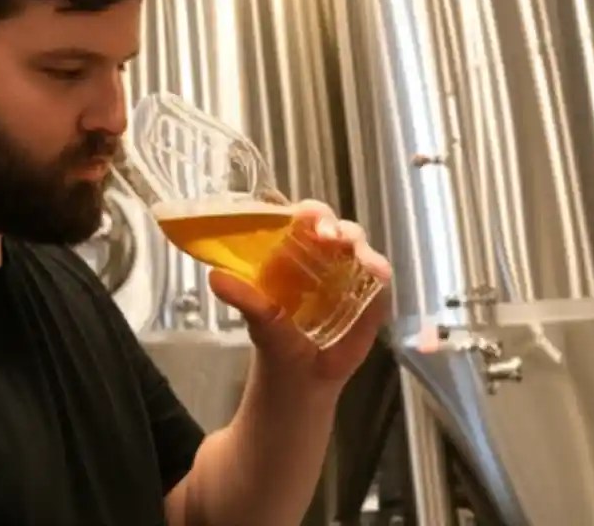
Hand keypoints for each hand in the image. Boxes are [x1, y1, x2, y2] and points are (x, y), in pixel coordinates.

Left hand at [207, 199, 392, 384]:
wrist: (302, 384)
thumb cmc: (276, 346)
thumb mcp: (260, 322)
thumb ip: (244, 299)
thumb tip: (215, 278)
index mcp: (285, 253)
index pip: (292, 218)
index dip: (297, 209)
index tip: (300, 213)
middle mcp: (316, 255)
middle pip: (327, 223)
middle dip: (329, 221)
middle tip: (328, 233)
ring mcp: (344, 271)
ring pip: (354, 242)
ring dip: (356, 241)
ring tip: (358, 254)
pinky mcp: (368, 292)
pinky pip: (376, 273)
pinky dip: (378, 268)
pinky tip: (377, 274)